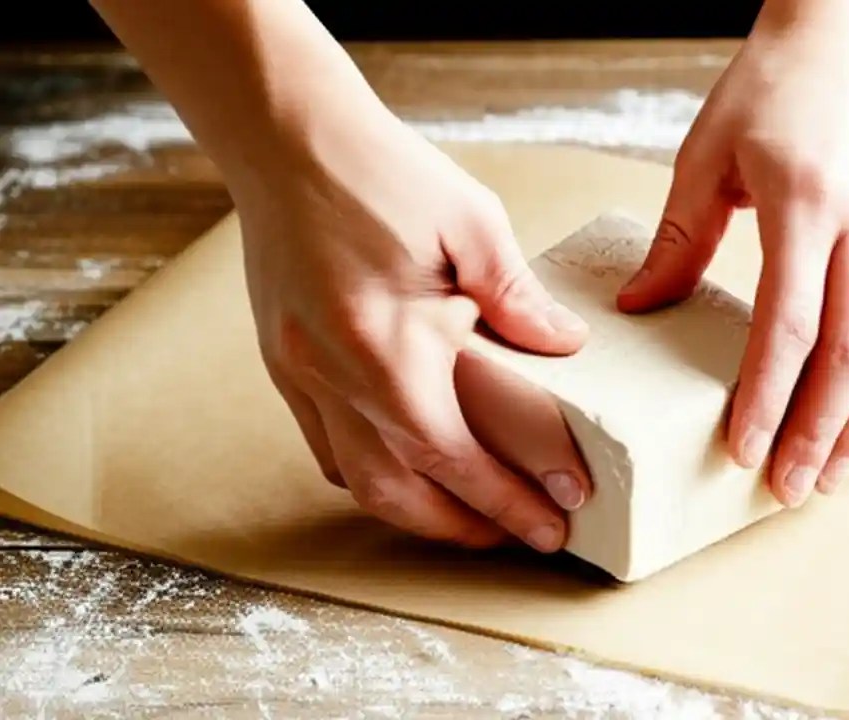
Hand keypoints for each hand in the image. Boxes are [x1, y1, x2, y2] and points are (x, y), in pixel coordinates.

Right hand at [234, 107, 591, 551]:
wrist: (286, 138)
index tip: (558, 517)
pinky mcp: (282, 361)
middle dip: (463, 526)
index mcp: (383, 348)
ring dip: (416, 510)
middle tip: (522, 534)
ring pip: (354, 478)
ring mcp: (299, 373)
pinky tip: (404, 469)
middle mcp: (332, 376)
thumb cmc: (380, 172)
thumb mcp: (472, 224)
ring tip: (469, 516)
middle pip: (397, 492)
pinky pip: (322, 444)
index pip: (453, 456)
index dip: (507, 498)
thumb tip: (566, 347)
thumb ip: (519, 298)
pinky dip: (368, 472)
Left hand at [618, 7, 848, 506]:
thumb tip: (639, 311)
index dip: (766, 397)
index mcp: (805, 202)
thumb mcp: (706, 155)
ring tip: (831, 475)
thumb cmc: (768, 90)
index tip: (742, 451)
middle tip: (787, 489)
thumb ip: (677, 239)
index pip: (789, 326)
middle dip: (820, 431)